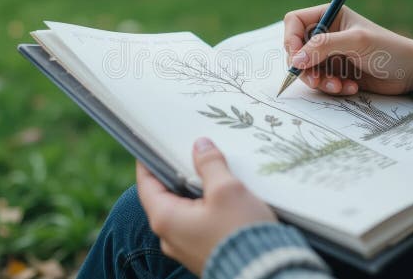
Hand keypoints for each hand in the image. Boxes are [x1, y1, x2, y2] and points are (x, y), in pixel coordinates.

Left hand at [137, 137, 276, 274]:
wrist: (266, 272)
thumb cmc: (240, 232)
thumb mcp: (226, 189)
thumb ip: (210, 165)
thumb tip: (201, 146)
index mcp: (166, 219)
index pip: (147, 184)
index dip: (149, 162)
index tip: (152, 146)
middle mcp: (170, 237)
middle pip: (166, 197)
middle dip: (178, 174)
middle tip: (189, 152)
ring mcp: (186, 248)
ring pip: (184, 210)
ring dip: (196, 190)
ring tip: (211, 171)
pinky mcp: (204, 252)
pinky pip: (198, 224)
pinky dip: (206, 207)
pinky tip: (224, 196)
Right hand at [283, 5, 412, 95]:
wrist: (411, 72)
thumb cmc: (388, 49)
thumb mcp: (356, 42)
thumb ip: (324, 46)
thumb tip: (296, 59)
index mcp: (329, 15)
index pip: (294, 22)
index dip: (291, 39)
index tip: (297, 58)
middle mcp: (326, 34)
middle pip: (296, 49)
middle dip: (304, 67)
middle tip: (316, 80)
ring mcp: (330, 54)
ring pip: (306, 69)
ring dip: (319, 81)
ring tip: (338, 86)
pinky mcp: (336, 72)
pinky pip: (321, 82)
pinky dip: (331, 87)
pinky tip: (350, 88)